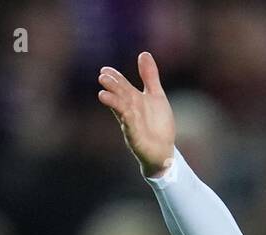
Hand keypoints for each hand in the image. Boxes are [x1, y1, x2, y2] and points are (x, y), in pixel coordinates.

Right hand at [97, 51, 175, 177]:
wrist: (163, 150)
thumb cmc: (158, 123)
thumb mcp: (156, 96)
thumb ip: (149, 76)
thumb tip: (143, 53)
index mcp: (134, 100)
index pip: (122, 86)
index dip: (115, 78)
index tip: (105, 69)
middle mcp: (130, 110)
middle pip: (120, 96)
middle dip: (112, 87)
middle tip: (102, 76)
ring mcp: (131, 123)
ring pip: (121, 111)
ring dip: (112, 103)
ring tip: (102, 95)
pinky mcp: (135, 137)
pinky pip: (130, 126)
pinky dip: (126, 119)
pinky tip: (123, 112)